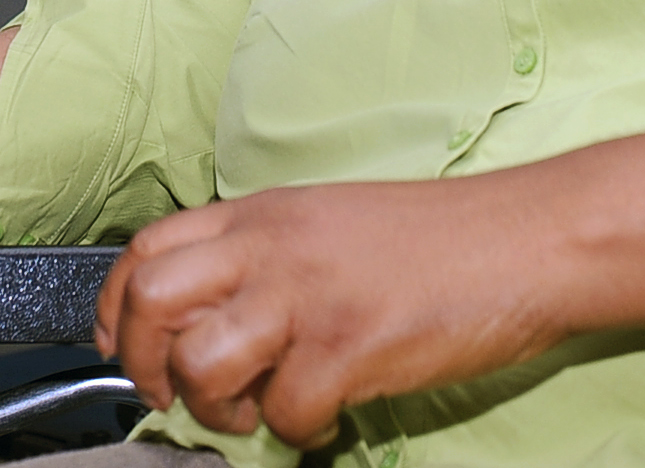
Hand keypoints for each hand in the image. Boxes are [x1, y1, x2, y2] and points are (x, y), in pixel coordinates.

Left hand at [95, 179, 575, 446]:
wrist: (526, 239)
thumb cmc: (442, 237)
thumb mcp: (330, 220)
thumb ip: (267, 254)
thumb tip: (216, 312)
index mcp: (262, 213)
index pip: (147, 249)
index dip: (117, 306)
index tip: (121, 344)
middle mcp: (272, 247)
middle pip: (153, 300)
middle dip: (146, 362)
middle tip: (179, 392)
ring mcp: (308, 296)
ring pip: (202, 359)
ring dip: (216, 404)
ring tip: (257, 408)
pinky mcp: (351, 346)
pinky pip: (286, 410)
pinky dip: (298, 431)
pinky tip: (329, 418)